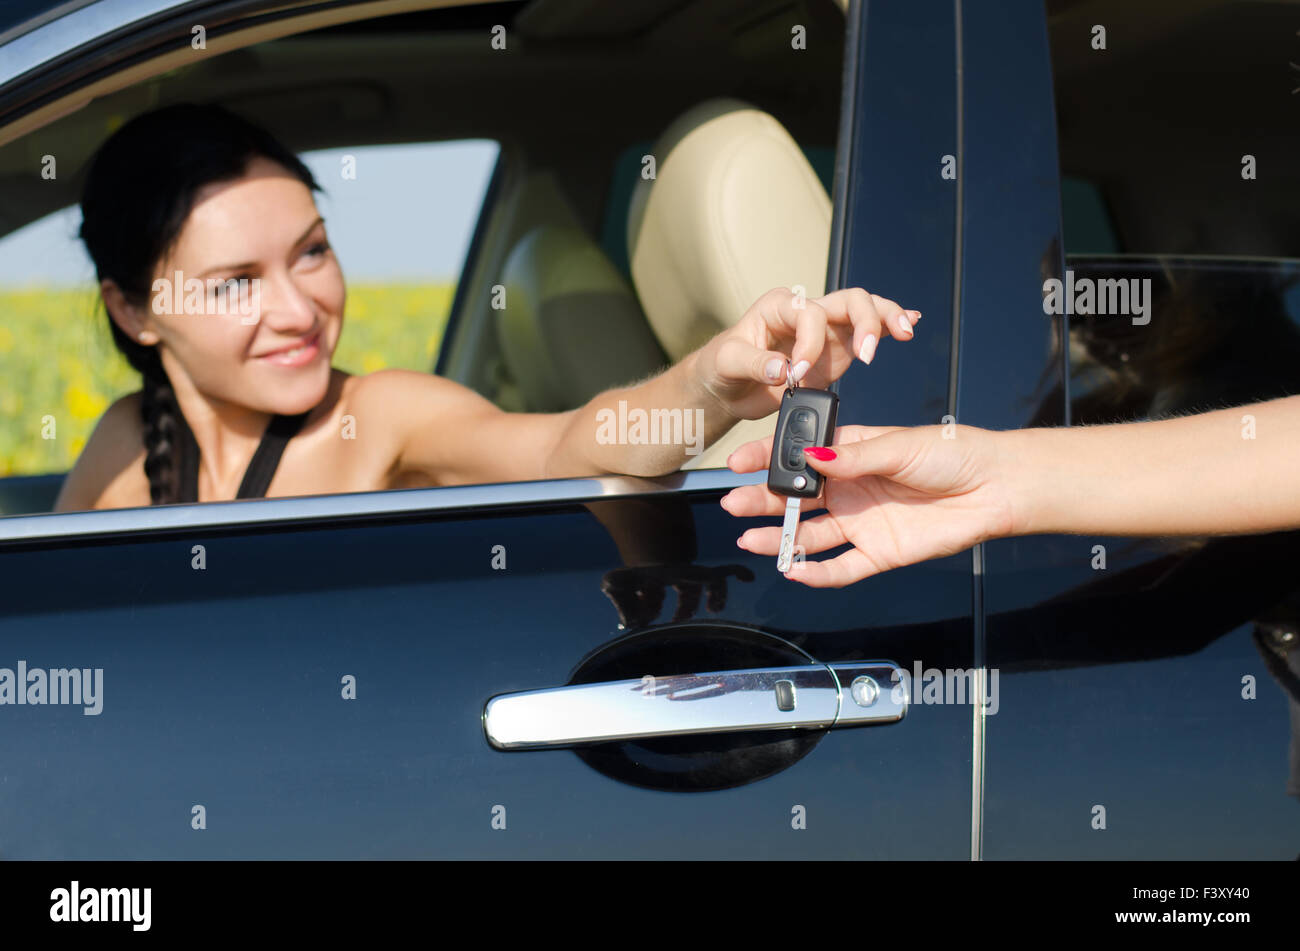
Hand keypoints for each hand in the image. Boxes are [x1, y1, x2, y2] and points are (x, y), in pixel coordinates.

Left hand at [692, 287, 918, 420]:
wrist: (727, 386)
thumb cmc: (722, 367)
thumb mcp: (727, 364)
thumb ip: (754, 363)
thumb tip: (782, 369)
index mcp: (779, 306)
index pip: (810, 314)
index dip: (811, 342)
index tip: (798, 373)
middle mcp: (807, 312)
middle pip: (849, 300)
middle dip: (864, 322)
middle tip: (867, 355)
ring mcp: (826, 330)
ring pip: (865, 310)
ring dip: (886, 318)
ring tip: (905, 331)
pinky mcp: (837, 350)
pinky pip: (868, 332)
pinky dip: (889, 326)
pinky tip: (910, 326)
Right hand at [720, 423, 1017, 587]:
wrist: (995, 488)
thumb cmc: (952, 454)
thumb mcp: (899, 446)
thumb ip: (853, 456)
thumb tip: (811, 457)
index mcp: (851, 452)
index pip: (799, 455)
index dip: (767, 458)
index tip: (737, 462)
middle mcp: (850, 489)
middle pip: (797, 497)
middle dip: (763, 500)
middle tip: (734, 503)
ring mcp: (862, 522)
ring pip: (811, 534)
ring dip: (779, 537)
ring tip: (749, 539)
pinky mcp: (880, 553)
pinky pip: (842, 568)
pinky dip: (817, 573)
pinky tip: (794, 569)